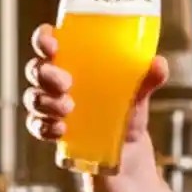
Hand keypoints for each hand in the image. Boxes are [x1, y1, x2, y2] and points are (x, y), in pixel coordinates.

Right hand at [22, 23, 168, 143]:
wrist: (128, 152)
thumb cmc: (127, 111)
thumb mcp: (139, 93)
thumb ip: (148, 78)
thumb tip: (159, 63)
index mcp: (75, 62)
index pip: (49, 42)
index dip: (43, 39)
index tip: (52, 44)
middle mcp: (57, 81)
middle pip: (36, 69)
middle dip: (45, 73)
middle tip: (66, 82)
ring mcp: (52, 107)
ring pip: (33, 98)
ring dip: (47, 102)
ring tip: (69, 109)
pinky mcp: (52, 131)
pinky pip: (36, 127)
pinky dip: (44, 128)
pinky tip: (61, 130)